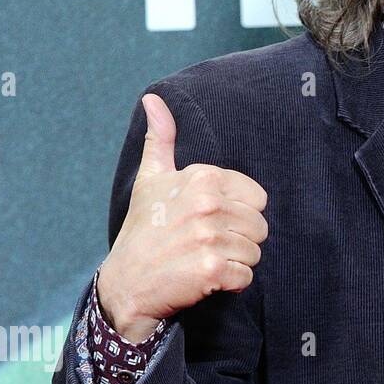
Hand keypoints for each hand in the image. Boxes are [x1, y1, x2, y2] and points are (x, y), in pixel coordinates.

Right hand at [97, 93, 268, 341]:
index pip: (257, 199)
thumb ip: (160, 139)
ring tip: (202, 260)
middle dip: (238, 240)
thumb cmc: (143, 230)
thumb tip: (153, 98)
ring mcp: (209, 236)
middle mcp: (207, 203)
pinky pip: (246, 276)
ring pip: (255, 252)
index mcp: (202, 177)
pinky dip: (230, 283)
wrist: (123, 284)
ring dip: (234, 263)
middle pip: (260, 227)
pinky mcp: (211, 268)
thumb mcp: (150, 179)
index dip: (238, 215)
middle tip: (204, 245)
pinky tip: (204, 279)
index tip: (209, 222)